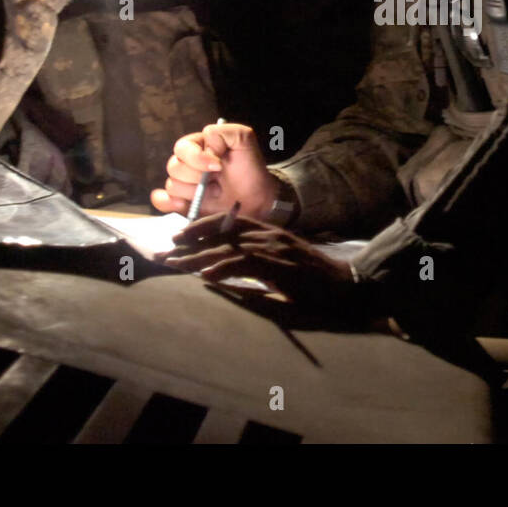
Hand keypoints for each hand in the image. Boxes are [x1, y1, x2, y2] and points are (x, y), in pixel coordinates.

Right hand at [150, 122, 280, 220]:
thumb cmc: (250, 168)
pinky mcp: (182, 204)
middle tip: (218, 182)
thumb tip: (206, 147)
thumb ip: (224, 133)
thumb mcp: (244, 140)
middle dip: (197, 177)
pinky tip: (183, 205)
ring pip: (172, 185)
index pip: (182, 148)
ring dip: (193, 192)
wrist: (258, 198)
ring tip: (215, 193)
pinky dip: (168, 202)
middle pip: (174, 167)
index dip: (197, 158)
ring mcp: (184, 184)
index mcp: (198, 146)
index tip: (219, 166)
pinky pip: (161, 200)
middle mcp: (187, 164)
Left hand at [160, 211, 353, 303]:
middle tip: (164, 252)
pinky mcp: (279, 265)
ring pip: (227, 247)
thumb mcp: (281, 264)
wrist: (343, 284)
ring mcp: (273, 248)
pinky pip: (245, 264)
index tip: (177, 237)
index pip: (227, 222)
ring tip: (174, 265)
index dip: (200, 227)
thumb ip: (256, 262)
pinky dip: (223, 268)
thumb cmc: (313, 279)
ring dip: (198, 257)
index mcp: (268, 231)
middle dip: (189, 242)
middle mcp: (268, 234)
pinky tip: (206, 276)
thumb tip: (226, 270)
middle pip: (220, 232)